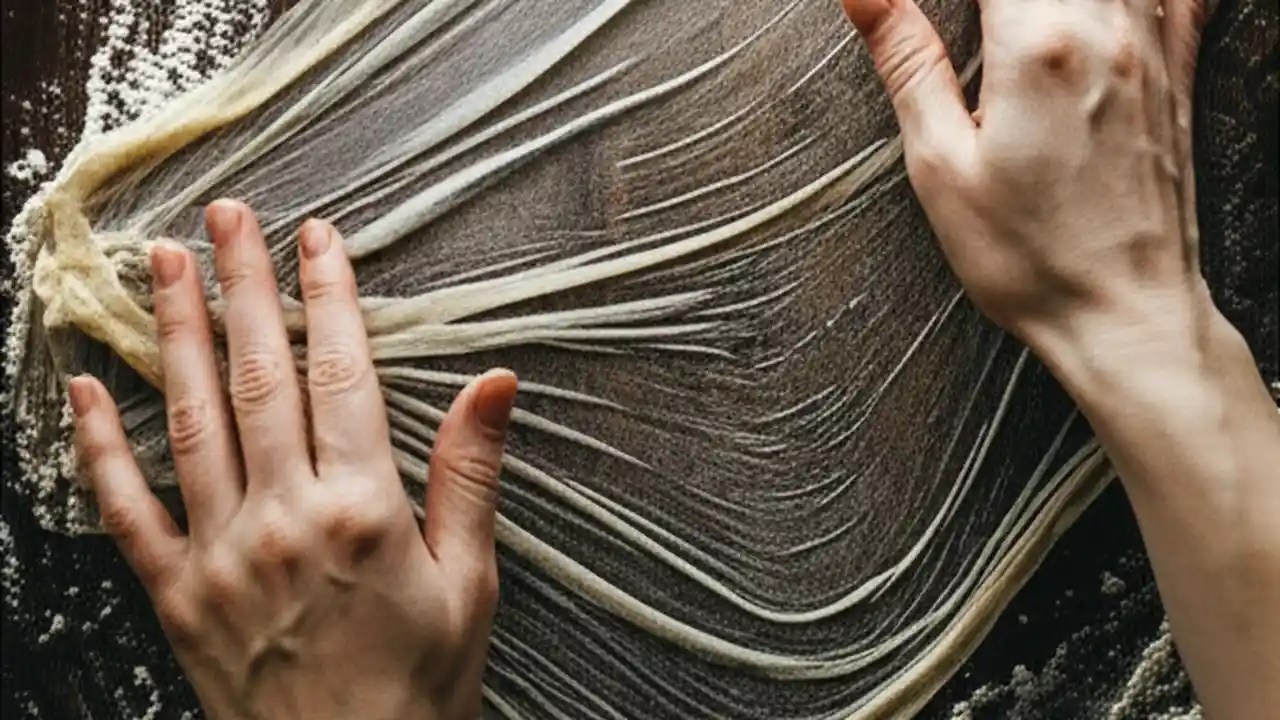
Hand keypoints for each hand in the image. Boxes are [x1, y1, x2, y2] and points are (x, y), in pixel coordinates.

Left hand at [68, 200, 516, 719]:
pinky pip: (125, 511)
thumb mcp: (469, 582)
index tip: (317, 238)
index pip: (343, 374)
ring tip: (161, 264)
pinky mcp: (177, 596)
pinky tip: (82, 389)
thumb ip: (470, 476)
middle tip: (226, 217)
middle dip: (243, 286)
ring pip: (191, 421)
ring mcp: (221, 556)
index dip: (330, 296)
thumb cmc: (420, 686)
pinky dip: (97, 447)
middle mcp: (284, 519)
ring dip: (175, 335)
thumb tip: (495, 384)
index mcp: (363, 511)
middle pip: (260, 377)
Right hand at [845, 4, 1279, 716]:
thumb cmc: (1032, 260)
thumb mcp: (941, 166)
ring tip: (1005, 27)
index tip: (911, 7)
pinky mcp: (1181, 65)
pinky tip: (1092, 14)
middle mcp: (1110, 25)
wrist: (1127, 314)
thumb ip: (907, 62)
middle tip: (966, 29)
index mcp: (1038, 43)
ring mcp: (1156, 41)